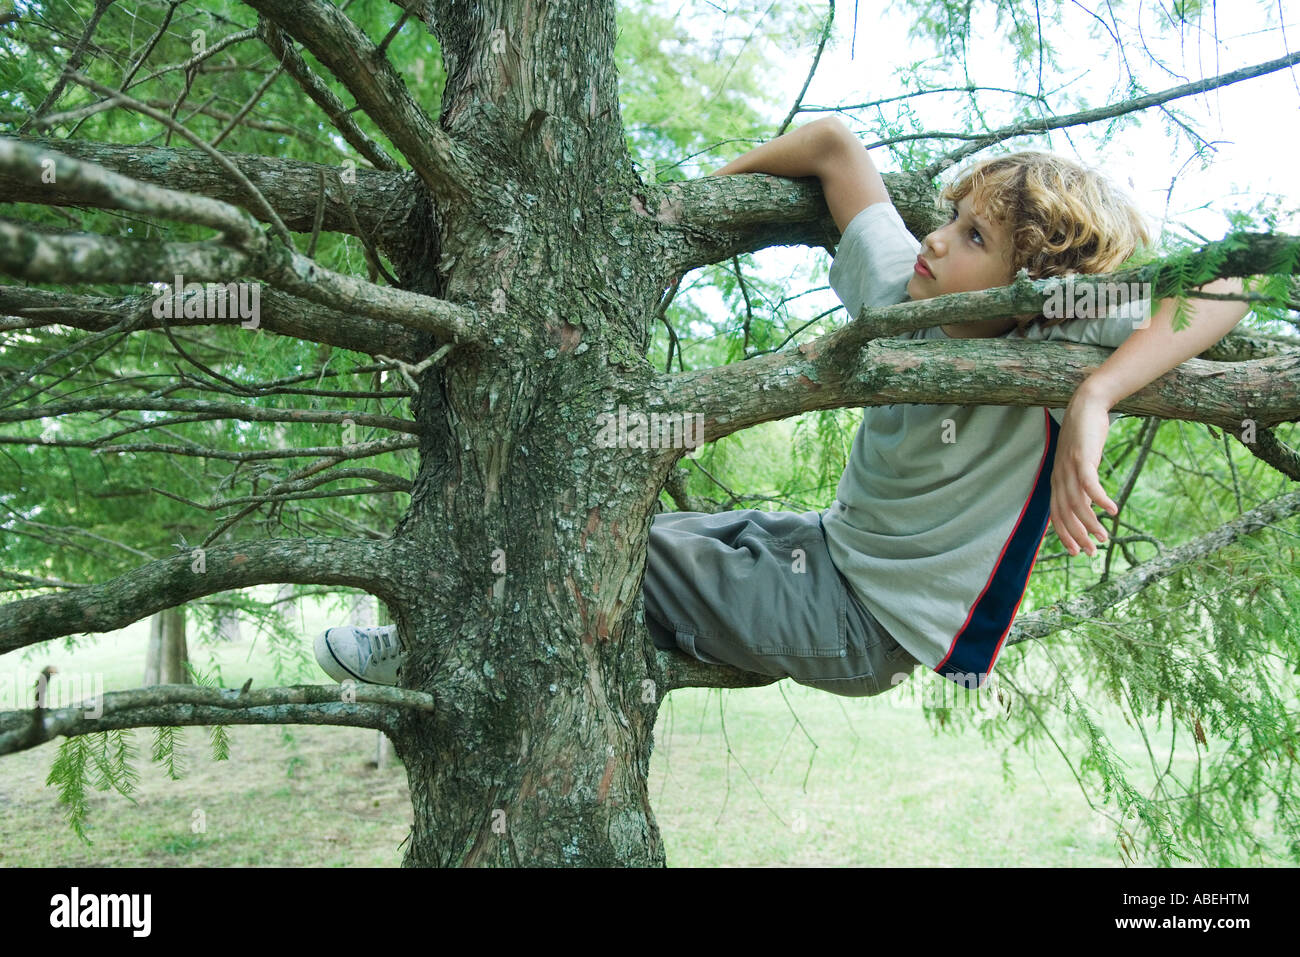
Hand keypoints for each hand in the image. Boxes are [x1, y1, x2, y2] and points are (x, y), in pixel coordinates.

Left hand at [1050, 388, 1118, 556]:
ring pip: (1077, 503)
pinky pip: (1090, 484)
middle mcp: (1059, 477)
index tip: (1077, 552)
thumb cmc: (1084, 438)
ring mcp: (1069, 468)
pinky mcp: (1082, 458)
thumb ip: (1081, 486)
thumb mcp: (1081, 465)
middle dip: (1077, 536)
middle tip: (1091, 552)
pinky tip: (1112, 510)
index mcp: (1057, 481)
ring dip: (1091, 522)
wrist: (1085, 406)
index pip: (1056, 515)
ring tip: (1104, 536)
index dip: (1065, 535)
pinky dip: (1100, 499)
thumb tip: (1090, 507)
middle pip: (1065, 514)